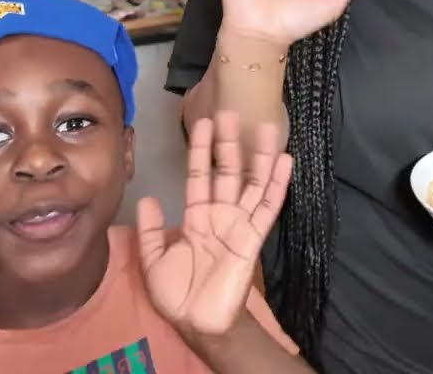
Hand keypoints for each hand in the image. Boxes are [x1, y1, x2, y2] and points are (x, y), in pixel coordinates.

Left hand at [136, 111, 291, 341]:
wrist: (198, 322)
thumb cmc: (177, 294)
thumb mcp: (153, 260)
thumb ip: (150, 229)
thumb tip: (148, 197)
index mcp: (197, 217)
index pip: (200, 176)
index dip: (201, 151)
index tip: (204, 123)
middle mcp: (220, 215)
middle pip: (227, 172)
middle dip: (228, 143)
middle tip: (230, 112)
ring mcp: (239, 224)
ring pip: (251, 183)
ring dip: (258, 156)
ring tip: (265, 127)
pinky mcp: (253, 237)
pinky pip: (267, 207)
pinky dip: (276, 184)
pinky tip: (284, 162)